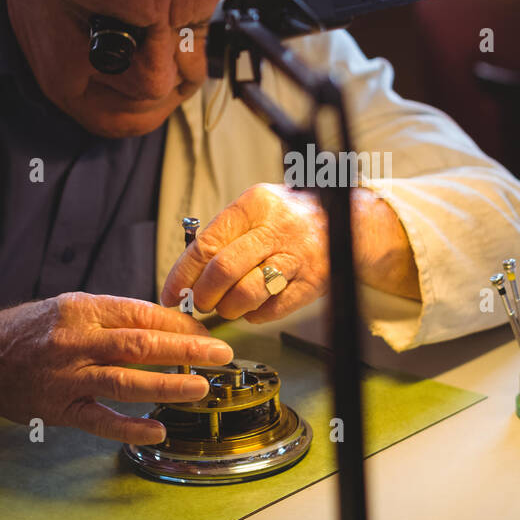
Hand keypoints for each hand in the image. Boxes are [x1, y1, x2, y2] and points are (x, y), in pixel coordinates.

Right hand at [0, 292, 233, 443]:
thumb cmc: (30, 332)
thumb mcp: (71, 309)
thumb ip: (115, 317)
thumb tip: (169, 325)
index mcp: (81, 309)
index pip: (142, 314)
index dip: (180, 325)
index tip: (207, 333)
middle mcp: (74, 340)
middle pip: (141, 344)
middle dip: (187, 351)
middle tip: (220, 355)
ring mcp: (66, 376)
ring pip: (126, 380)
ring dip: (168, 385)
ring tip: (200, 388)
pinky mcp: (59, 408)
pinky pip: (101, 420)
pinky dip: (131, 427)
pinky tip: (158, 429)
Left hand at [159, 183, 420, 322]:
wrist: (346, 222)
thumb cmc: (288, 218)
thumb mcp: (256, 209)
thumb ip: (223, 235)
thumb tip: (186, 272)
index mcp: (255, 205)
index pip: (207, 243)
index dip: (184, 273)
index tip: (172, 292)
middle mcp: (277, 228)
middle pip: (225, 269)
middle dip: (204, 295)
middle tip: (199, 303)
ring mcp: (297, 256)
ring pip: (249, 292)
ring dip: (229, 308)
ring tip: (227, 307)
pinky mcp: (313, 282)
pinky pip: (274, 308)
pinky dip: (256, 315)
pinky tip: (253, 309)